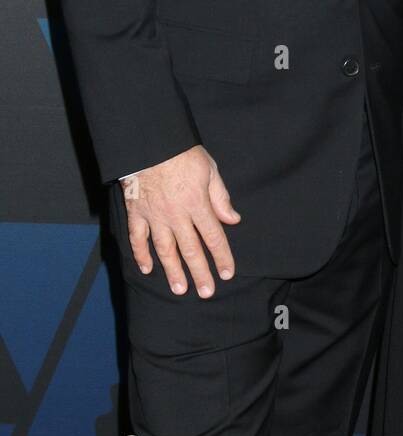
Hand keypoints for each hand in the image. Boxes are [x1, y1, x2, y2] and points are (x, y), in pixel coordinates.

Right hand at [119, 145, 239, 295]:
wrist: (149, 143)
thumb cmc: (182, 154)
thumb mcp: (209, 170)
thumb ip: (220, 197)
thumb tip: (233, 220)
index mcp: (197, 204)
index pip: (213, 237)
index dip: (222, 257)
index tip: (227, 273)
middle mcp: (176, 215)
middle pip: (191, 250)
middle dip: (200, 273)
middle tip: (206, 292)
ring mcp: (155, 216)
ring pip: (165, 250)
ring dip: (173, 271)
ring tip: (180, 289)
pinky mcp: (136, 212)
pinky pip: (138, 238)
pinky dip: (141, 255)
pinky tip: (147, 269)